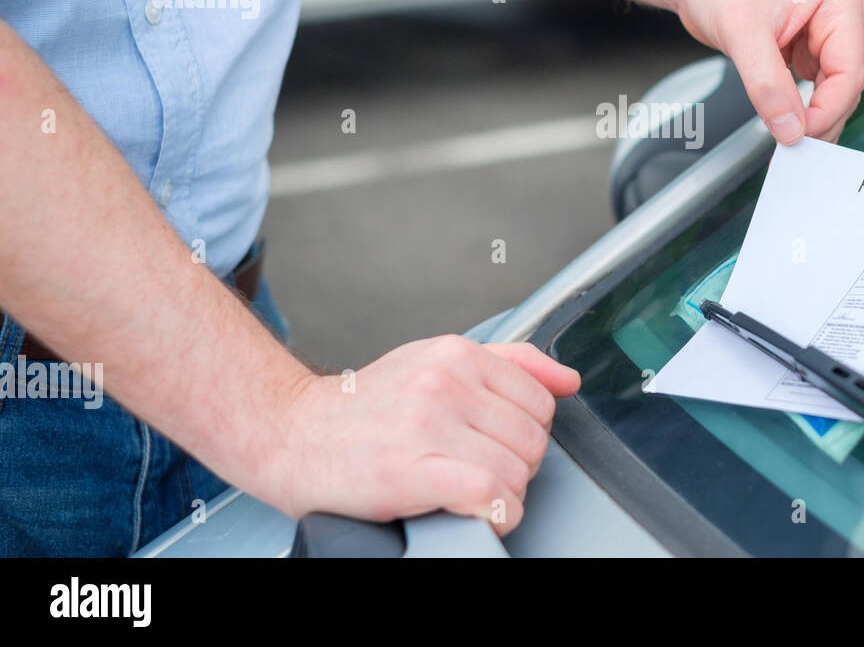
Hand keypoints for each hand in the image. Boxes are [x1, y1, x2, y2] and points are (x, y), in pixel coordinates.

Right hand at [269, 335, 580, 534]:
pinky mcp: (412, 469)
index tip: (497, 444)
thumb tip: (567, 378)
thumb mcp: (434, 362)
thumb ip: (509, 364)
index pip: (540, 399)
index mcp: (456, 354)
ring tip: (469, 491)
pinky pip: (491, 494)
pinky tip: (473, 510)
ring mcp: (428, 424)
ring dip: (503, 494)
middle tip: (479, 470)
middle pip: (533, 439)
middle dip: (516, 465)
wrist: (293, 435)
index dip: (526, 432)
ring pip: (517, 470)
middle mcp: (444, 382)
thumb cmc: (363, 409)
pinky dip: (494, 513)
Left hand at [669, 0, 863, 144]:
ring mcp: (821, 32)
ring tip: (785, 143)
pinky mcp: (802, 46)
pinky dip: (797, 108)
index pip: (849, 70)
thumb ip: (768, 86)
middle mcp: (838, 15)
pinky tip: (781, 124)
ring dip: (810, 117)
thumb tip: (791, 130)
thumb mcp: (742, 33)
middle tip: (793, 151)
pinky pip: (809, 87)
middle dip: (820, 119)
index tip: (801, 138)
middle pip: (844, 84)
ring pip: (828, 90)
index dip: (828, 110)